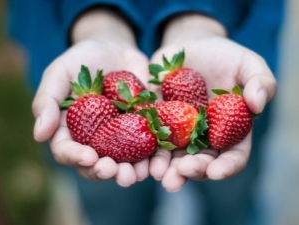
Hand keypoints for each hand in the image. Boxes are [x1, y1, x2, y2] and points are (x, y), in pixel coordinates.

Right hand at [32, 9, 150, 186]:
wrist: (115, 50)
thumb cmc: (82, 60)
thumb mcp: (60, 73)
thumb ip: (47, 101)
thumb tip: (39, 135)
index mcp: (71, 130)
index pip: (67, 151)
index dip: (76, 157)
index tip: (89, 157)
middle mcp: (94, 139)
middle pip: (96, 164)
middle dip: (105, 171)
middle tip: (115, 171)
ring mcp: (119, 136)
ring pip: (123, 163)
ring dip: (130, 172)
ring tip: (138, 174)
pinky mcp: (142, 129)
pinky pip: (148, 147)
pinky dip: (153, 157)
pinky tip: (158, 161)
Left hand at [148, 14, 276, 191]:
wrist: (192, 47)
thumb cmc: (225, 57)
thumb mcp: (248, 64)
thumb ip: (260, 82)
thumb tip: (257, 104)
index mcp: (229, 131)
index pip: (232, 155)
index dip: (226, 166)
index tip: (216, 171)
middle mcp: (203, 137)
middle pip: (200, 161)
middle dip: (191, 170)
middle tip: (180, 174)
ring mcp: (178, 131)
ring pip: (172, 156)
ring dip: (165, 167)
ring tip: (156, 173)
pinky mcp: (157, 120)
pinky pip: (150, 136)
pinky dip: (145, 147)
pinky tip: (137, 154)